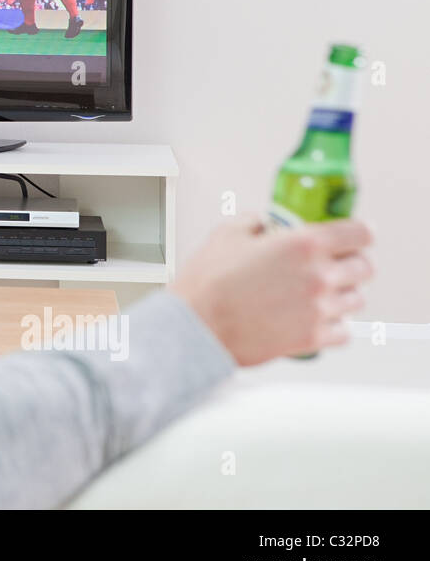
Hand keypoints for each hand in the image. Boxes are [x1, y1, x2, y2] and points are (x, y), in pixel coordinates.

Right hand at [171, 214, 373, 365]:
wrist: (196, 327)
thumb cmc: (206, 284)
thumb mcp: (225, 235)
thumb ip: (253, 223)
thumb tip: (262, 224)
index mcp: (302, 244)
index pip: (359, 233)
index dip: (358, 232)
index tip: (354, 236)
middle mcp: (318, 276)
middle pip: (364, 267)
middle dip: (352, 263)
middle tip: (335, 264)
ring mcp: (318, 309)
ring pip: (356, 300)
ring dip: (343, 294)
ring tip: (321, 294)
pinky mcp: (311, 338)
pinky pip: (344, 332)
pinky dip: (334, 325)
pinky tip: (315, 318)